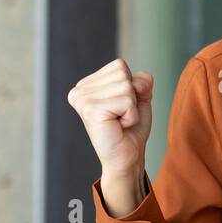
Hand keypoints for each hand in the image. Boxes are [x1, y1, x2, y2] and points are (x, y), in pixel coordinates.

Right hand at [68, 58, 153, 178]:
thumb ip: (142, 81)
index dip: (131, 86)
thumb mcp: (140, 98)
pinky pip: (127, 101)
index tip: (120, 106)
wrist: (127, 157)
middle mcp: (79, 90)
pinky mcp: (91, 109)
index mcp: (86, 84)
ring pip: (126, 86)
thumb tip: (137, 81)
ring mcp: (83, 99)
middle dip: (131, 96)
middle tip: (120, 115)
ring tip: (119, 121)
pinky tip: (119, 125)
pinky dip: (131, 115)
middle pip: (122, 73)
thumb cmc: (131, 128)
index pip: (119, 65)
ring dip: (131, 107)